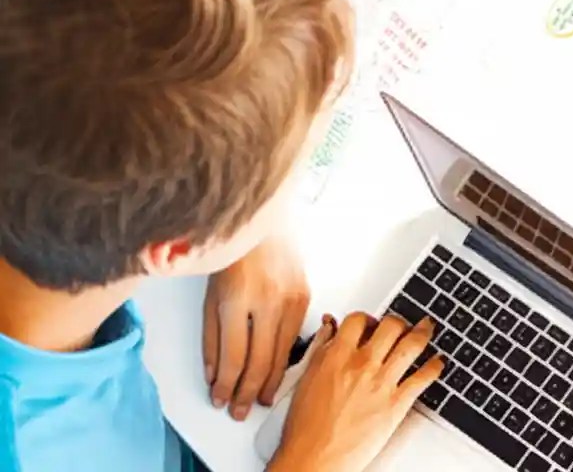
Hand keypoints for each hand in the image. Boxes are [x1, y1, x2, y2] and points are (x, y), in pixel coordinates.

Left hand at [204, 231, 310, 419]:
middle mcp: (268, 300)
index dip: (226, 385)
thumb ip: (211, 338)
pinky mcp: (305, 296)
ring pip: (282, 354)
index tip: (221, 399)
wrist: (262, 221)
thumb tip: (214, 375)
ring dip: (269, 382)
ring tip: (260, 399)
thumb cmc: (233, 253)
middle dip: (248, 392)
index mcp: (237, 299)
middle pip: (260, 361)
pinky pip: (294, 338)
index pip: (233, 357)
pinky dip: (284, 359)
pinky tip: (277, 372)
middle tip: (241, 410)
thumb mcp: (209, 296)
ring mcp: (291, 298)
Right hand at [269, 313, 444, 471]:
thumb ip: (322, 352)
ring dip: (422, 333)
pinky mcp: (397, 404)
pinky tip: (437, 362)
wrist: (315, 458)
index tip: (373, 322)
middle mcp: (362, 366)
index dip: (368, 317)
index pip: (359, 320)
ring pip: (412, 345)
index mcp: (336, 358)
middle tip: (401, 325)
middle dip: (398, 322)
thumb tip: (332, 332)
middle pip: (391, 326)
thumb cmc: (306, 428)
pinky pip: (424, 378)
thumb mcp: (305, 380)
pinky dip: (435, 366)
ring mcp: (381, 383)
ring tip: (426, 329)